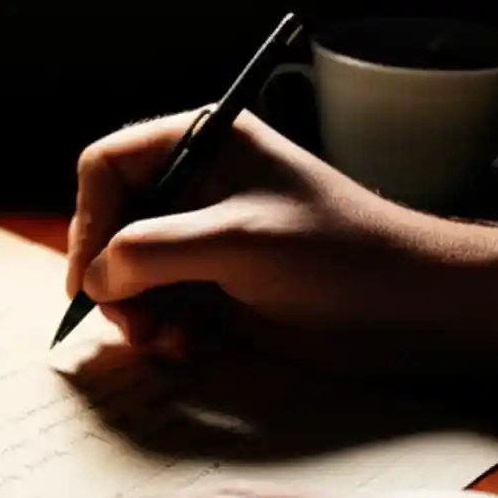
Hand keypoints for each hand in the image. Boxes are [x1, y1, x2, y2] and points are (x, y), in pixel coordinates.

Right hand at [68, 108, 466, 361]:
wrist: (410, 307)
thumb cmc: (338, 253)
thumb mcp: (236, 241)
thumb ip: (151, 251)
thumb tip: (94, 279)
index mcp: (203, 146)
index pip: (107, 168)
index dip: (88, 222)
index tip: (87, 280)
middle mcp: (197, 190)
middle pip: (111, 228)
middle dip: (113, 279)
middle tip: (129, 323)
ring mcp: (206, 242)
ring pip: (130, 276)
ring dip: (136, 315)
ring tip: (164, 343)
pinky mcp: (219, 289)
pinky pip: (161, 308)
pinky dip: (163, 333)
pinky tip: (187, 350)